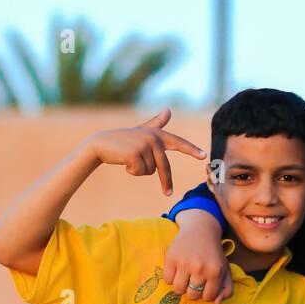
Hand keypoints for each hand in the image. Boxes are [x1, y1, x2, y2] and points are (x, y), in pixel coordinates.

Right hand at [83, 109, 205, 195]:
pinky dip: (132, 171)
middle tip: (168, 194)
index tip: (204, 156)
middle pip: (164, 166)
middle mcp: (153, 138)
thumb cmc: (121, 140)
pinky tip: (124, 162)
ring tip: (128, 159)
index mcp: (157, 134)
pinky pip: (140, 172)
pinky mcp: (135, 154)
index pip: (178, 143)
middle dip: (166, 182)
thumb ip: (156, 123)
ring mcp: (144, 145)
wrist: (100, 144)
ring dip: (139, 170)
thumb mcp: (141, 131)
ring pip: (150, 171)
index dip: (192, 150)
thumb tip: (169, 110)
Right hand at [165, 209, 232, 303]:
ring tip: (184, 277)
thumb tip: (215, 303)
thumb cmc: (213, 254)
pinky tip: (177, 270)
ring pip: (178, 290)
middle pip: (192, 295)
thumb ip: (226, 289)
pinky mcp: (171, 258)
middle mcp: (200, 268)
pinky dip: (171, 278)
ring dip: (181, 287)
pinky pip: (167, 280)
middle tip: (194, 279)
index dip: (205, 293)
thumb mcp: (225, 270)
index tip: (204, 285)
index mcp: (215, 272)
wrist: (200, 230)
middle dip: (193, 290)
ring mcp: (185, 263)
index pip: (207, 297)